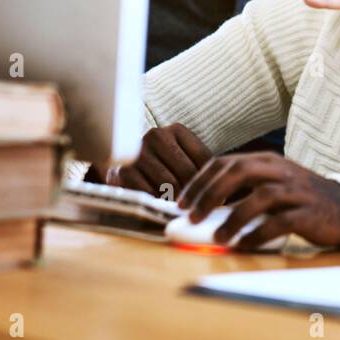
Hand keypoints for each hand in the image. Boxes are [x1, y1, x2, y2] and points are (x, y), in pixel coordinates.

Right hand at [97, 123, 211, 198]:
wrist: (117, 164)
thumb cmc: (159, 165)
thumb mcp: (182, 158)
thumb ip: (201, 169)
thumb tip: (222, 196)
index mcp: (176, 130)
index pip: (204, 159)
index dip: (212, 182)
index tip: (218, 198)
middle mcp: (156, 135)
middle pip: (188, 173)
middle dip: (195, 194)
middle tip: (199, 209)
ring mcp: (138, 152)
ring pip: (170, 185)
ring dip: (177, 201)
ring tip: (180, 208)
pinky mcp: (124, 171)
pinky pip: (150, 194)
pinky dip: (158, 204)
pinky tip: (160, 206)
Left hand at [177, 152, 339, 249]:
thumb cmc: (299, 199)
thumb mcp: (272, 185)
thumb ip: (243, 190)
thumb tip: (202, 208)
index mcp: (267, 161)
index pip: (226, 162)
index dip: (201, 180)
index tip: (182, 201)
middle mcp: (280, 171)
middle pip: (239, 172)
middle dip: (210, 194)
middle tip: (192, 216)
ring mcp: (296, 191)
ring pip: (260, 196)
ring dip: (234, 217)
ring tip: (218, 237)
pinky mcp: (308, 213)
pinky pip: (279, 222)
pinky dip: (258, 234)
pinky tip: (244, 245)